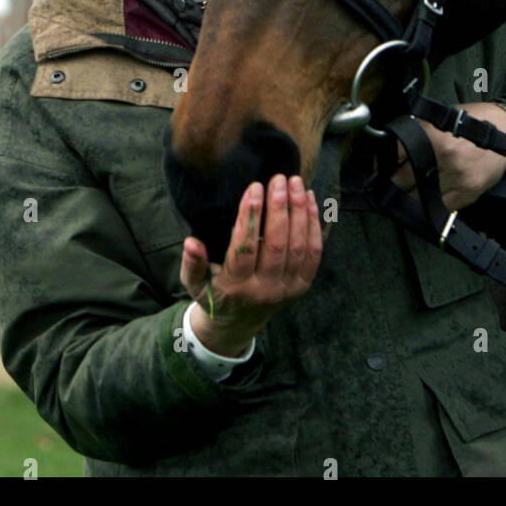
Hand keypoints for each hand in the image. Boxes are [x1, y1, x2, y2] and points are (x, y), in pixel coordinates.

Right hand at [179, 173, 322, 354]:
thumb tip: (191, 242)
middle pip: (276, 244)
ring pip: (298, 246)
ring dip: (299, 212)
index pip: (246, 248)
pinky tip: (309, 201)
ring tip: (295, 183)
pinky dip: (313, 225)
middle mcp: (265, 289)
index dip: (251, 216)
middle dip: (279, 208)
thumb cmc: (213, 295)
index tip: (254, 187)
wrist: (237, 326)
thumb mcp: (194, 284)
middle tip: (279, 179)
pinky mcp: (302, 285)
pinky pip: (314, 253)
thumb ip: (192, 263)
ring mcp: (286, 288)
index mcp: (236, 287)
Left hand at [393, 102, 505, 211]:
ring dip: (408, 197)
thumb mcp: (441, 117)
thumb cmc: (474, 120)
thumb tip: (393, 148)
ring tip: (403, 194)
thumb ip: (418, 133)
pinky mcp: (469, 193)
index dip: (383, 161)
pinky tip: (425, 201)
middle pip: (402, 179)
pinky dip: (430, 205)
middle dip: (392, 182)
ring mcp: (456, 178)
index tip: (380, 167)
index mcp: (432, 135)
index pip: (395, 153)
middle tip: (387, 183)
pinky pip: (440, 207)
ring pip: (418, 197)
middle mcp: (443, 157)